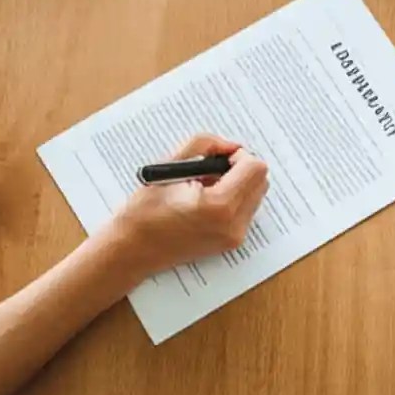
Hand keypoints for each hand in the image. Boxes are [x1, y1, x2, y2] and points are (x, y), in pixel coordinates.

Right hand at [108, 134, 269, 274]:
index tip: (218, 157)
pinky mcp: (231, 242)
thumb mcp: (171, 165)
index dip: (237, 156)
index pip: (254, 168)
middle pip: (261, 180)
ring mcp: (234, 236)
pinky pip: (247, 210)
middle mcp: (233, 224)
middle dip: (240, 169)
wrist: (132, 249)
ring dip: (238, 183)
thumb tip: (231, 146)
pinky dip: (233, 198)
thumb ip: (205, 145)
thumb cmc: (145, 210)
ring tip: (206, 188)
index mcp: (219, 205)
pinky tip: (207, 201)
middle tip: (211, 170)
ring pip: (256, 194)